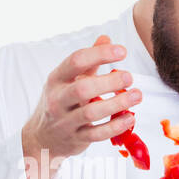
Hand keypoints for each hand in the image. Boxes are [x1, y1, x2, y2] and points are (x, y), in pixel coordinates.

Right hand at [20, 37, 140, 178]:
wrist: (41, 138)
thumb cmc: (60, 103)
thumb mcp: (67, 80)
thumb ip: (88, 61)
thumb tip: (106, 38)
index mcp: (56, 79)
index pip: (76, 61)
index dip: (100, 54)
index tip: (122, 51)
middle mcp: (58, 100)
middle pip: (83, 88)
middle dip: (109, 82)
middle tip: (129, 77)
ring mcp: (65, 121)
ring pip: (91, 113)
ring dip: (117, 104)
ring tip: (136, 95)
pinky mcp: (75, 139)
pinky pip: (97, 134)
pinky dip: (115, 126)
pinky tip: (130, 117)